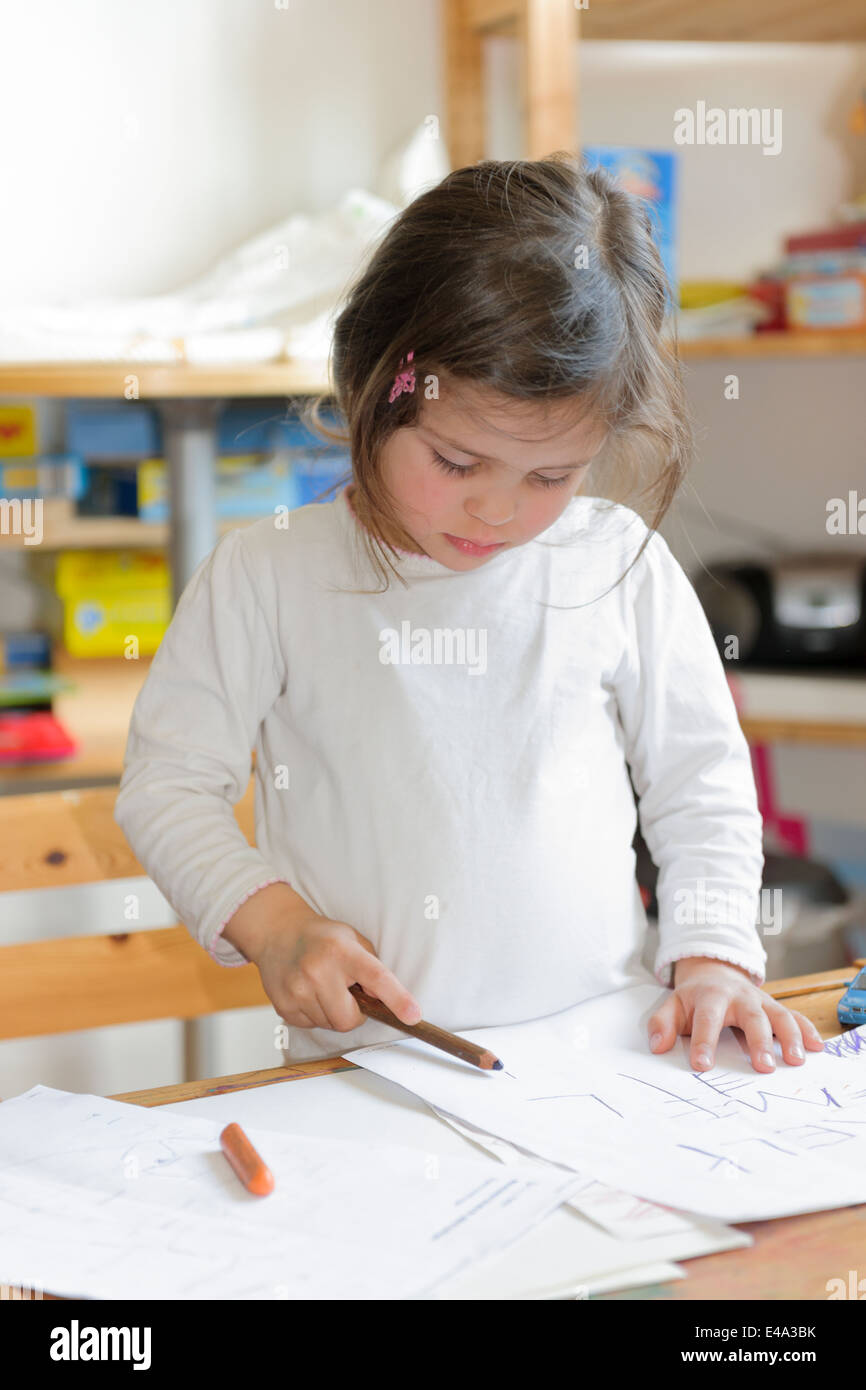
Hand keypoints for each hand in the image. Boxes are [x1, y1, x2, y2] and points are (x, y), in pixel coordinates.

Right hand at [221, 882, 421, 1031]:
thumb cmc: (323, 937)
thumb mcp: (352, 939)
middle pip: (349, 1019)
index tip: (413, 1015)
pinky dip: (315, 1014)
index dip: (397, 998)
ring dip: (333, 1013)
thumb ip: (372, 967)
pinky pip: (311, 1026)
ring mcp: (298, 990)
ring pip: (330, 1025)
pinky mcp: (284, 1006)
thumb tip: (385, 1001)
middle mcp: (318, 971)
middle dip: (354, 1013)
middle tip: (347, 993)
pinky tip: (308, 992)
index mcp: (342, 951)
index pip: (376, 977)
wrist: (277, 932)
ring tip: (324, 987)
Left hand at [648, 956, 824, 1073]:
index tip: (702, 1065)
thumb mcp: (673, 1005)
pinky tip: (818, 1048)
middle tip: (764, 1067)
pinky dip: (808, 1030)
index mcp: (710, 996)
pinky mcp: (775, 1007)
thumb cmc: (693, 999)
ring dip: (790, 1037)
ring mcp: (761, 1001)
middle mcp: (740, 996)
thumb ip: (662, 1025)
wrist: (715, 972)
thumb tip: (658, 1047)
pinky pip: (795, 1016)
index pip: (706, 1019)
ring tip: (796, 1060)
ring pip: (779, 1015)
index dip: (703, 1041)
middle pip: (751, 1016)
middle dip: (758, 1041)